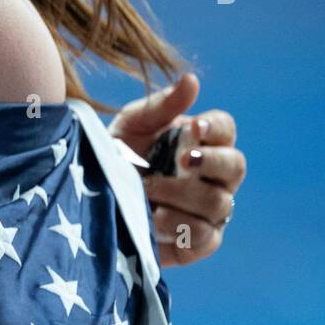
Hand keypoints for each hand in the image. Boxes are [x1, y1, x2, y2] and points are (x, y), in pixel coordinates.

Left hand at [108, 72, 246, 267]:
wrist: (89, 202)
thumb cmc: (114, 157)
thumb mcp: (130, 127)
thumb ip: (160, 106)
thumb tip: (192, 80)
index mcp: (201, 143)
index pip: (226, 130)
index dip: (216, 128)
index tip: (193, 127)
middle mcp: (213, 177)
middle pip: (236, 166)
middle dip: (210, 162)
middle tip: (181, 159)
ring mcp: (208, 212)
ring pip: (219, 204)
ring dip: (182, 195)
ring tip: (148, 189)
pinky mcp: (196, 244)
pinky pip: (206, 237)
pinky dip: (180, 226)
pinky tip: (153, 219)